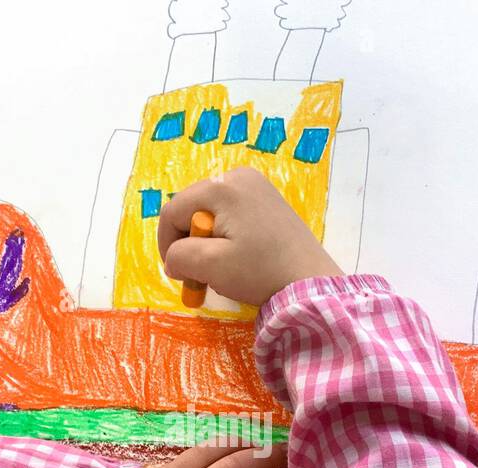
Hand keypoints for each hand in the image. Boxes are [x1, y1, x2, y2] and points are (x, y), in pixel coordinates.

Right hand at [157, 167, 342, 306]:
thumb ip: (180, 256)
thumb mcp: (212, 266)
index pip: (174, 211)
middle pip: (192, 208)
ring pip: (210, 212)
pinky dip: (226, 235)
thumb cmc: (260, 272)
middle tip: (200, 273)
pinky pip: (231, 213)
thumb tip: (173, 258)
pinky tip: (239, 255)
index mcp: (222, 187)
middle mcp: (238, 176)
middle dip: (189, 242)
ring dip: (207, 241)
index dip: (167, 244)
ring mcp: (256, 185)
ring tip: (222, 267)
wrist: (310, 282)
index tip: (177, 274)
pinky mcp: (268, 199)